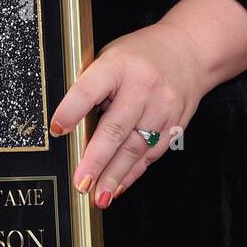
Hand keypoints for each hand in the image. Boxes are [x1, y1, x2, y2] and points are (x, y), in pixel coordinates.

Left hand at [49, 19, 205, 208]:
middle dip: (96, 160)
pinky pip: (151, 154)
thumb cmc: (142, 54)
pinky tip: (118, 185)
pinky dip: (133, 173)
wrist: (189, 50)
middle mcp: (142, 86)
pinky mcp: (175, 124)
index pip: (90, 88)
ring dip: (115, 176)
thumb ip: (94, 84)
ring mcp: (162, 107)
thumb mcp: (112, 56)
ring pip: (135, 148)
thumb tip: (71, 123)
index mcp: (118, 64)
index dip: (72, 110)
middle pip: (116, 128)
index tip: (58, 130)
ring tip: (98, 195)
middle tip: (81, 182)